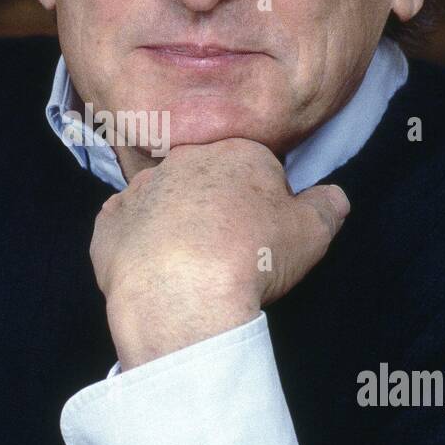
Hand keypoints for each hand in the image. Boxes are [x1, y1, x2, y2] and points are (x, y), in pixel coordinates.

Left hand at [90, 138, 349, 369]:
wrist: (182, 292)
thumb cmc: (253, 256)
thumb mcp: (312, 233)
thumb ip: (327, 207)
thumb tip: (336, 195)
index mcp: (237, 152)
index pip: (256, 168)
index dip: (263, 202)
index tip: (264, 233)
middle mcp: (183, 159)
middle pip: (205, 178)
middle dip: (215, 205)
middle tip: (227, 249)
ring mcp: (140, 189)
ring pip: (163, 200)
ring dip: (174, 222)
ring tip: (188, 265)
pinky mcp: (109, 222)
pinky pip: (126, 227)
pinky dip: (138, 243)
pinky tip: (154, 272)